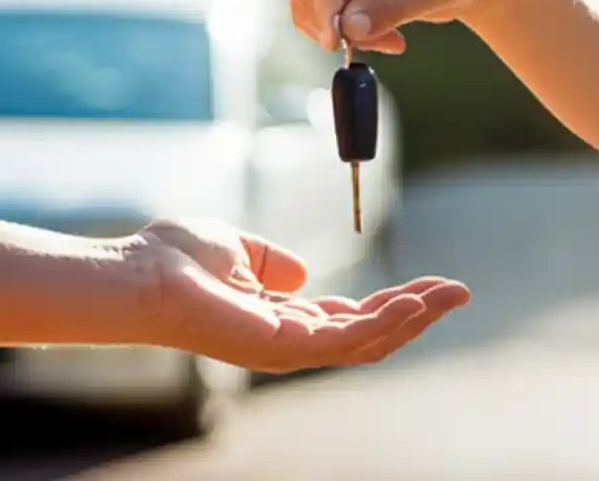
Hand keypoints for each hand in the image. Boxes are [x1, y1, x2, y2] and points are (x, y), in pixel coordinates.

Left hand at [130, 218, 468, 373]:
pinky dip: (386, 323)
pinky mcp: (284, 348)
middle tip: (458, 291)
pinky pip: (349, 341)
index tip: (432, 284)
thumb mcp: (237, 248)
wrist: (139, 275)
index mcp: (283, 318)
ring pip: (369, 342)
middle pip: (371, 333)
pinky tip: (415, 303)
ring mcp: (288, 349)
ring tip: (450, 295)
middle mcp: (290, 341)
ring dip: (413, 318)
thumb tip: (301, 270)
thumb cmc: (174, 260)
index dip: (394, 302)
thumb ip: (271, 260)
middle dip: (417, 312)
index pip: (352, 317)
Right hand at [289, 0, 525, 53]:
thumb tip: (348, 28)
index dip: (323, 4)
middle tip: (361, 47)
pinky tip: (392, 40)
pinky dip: (354, 35)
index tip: (335, 41)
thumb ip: (392, 5)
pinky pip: (334, 17)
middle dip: (326, 21)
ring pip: (314, 3)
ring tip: (391, 42)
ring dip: (341, 32)